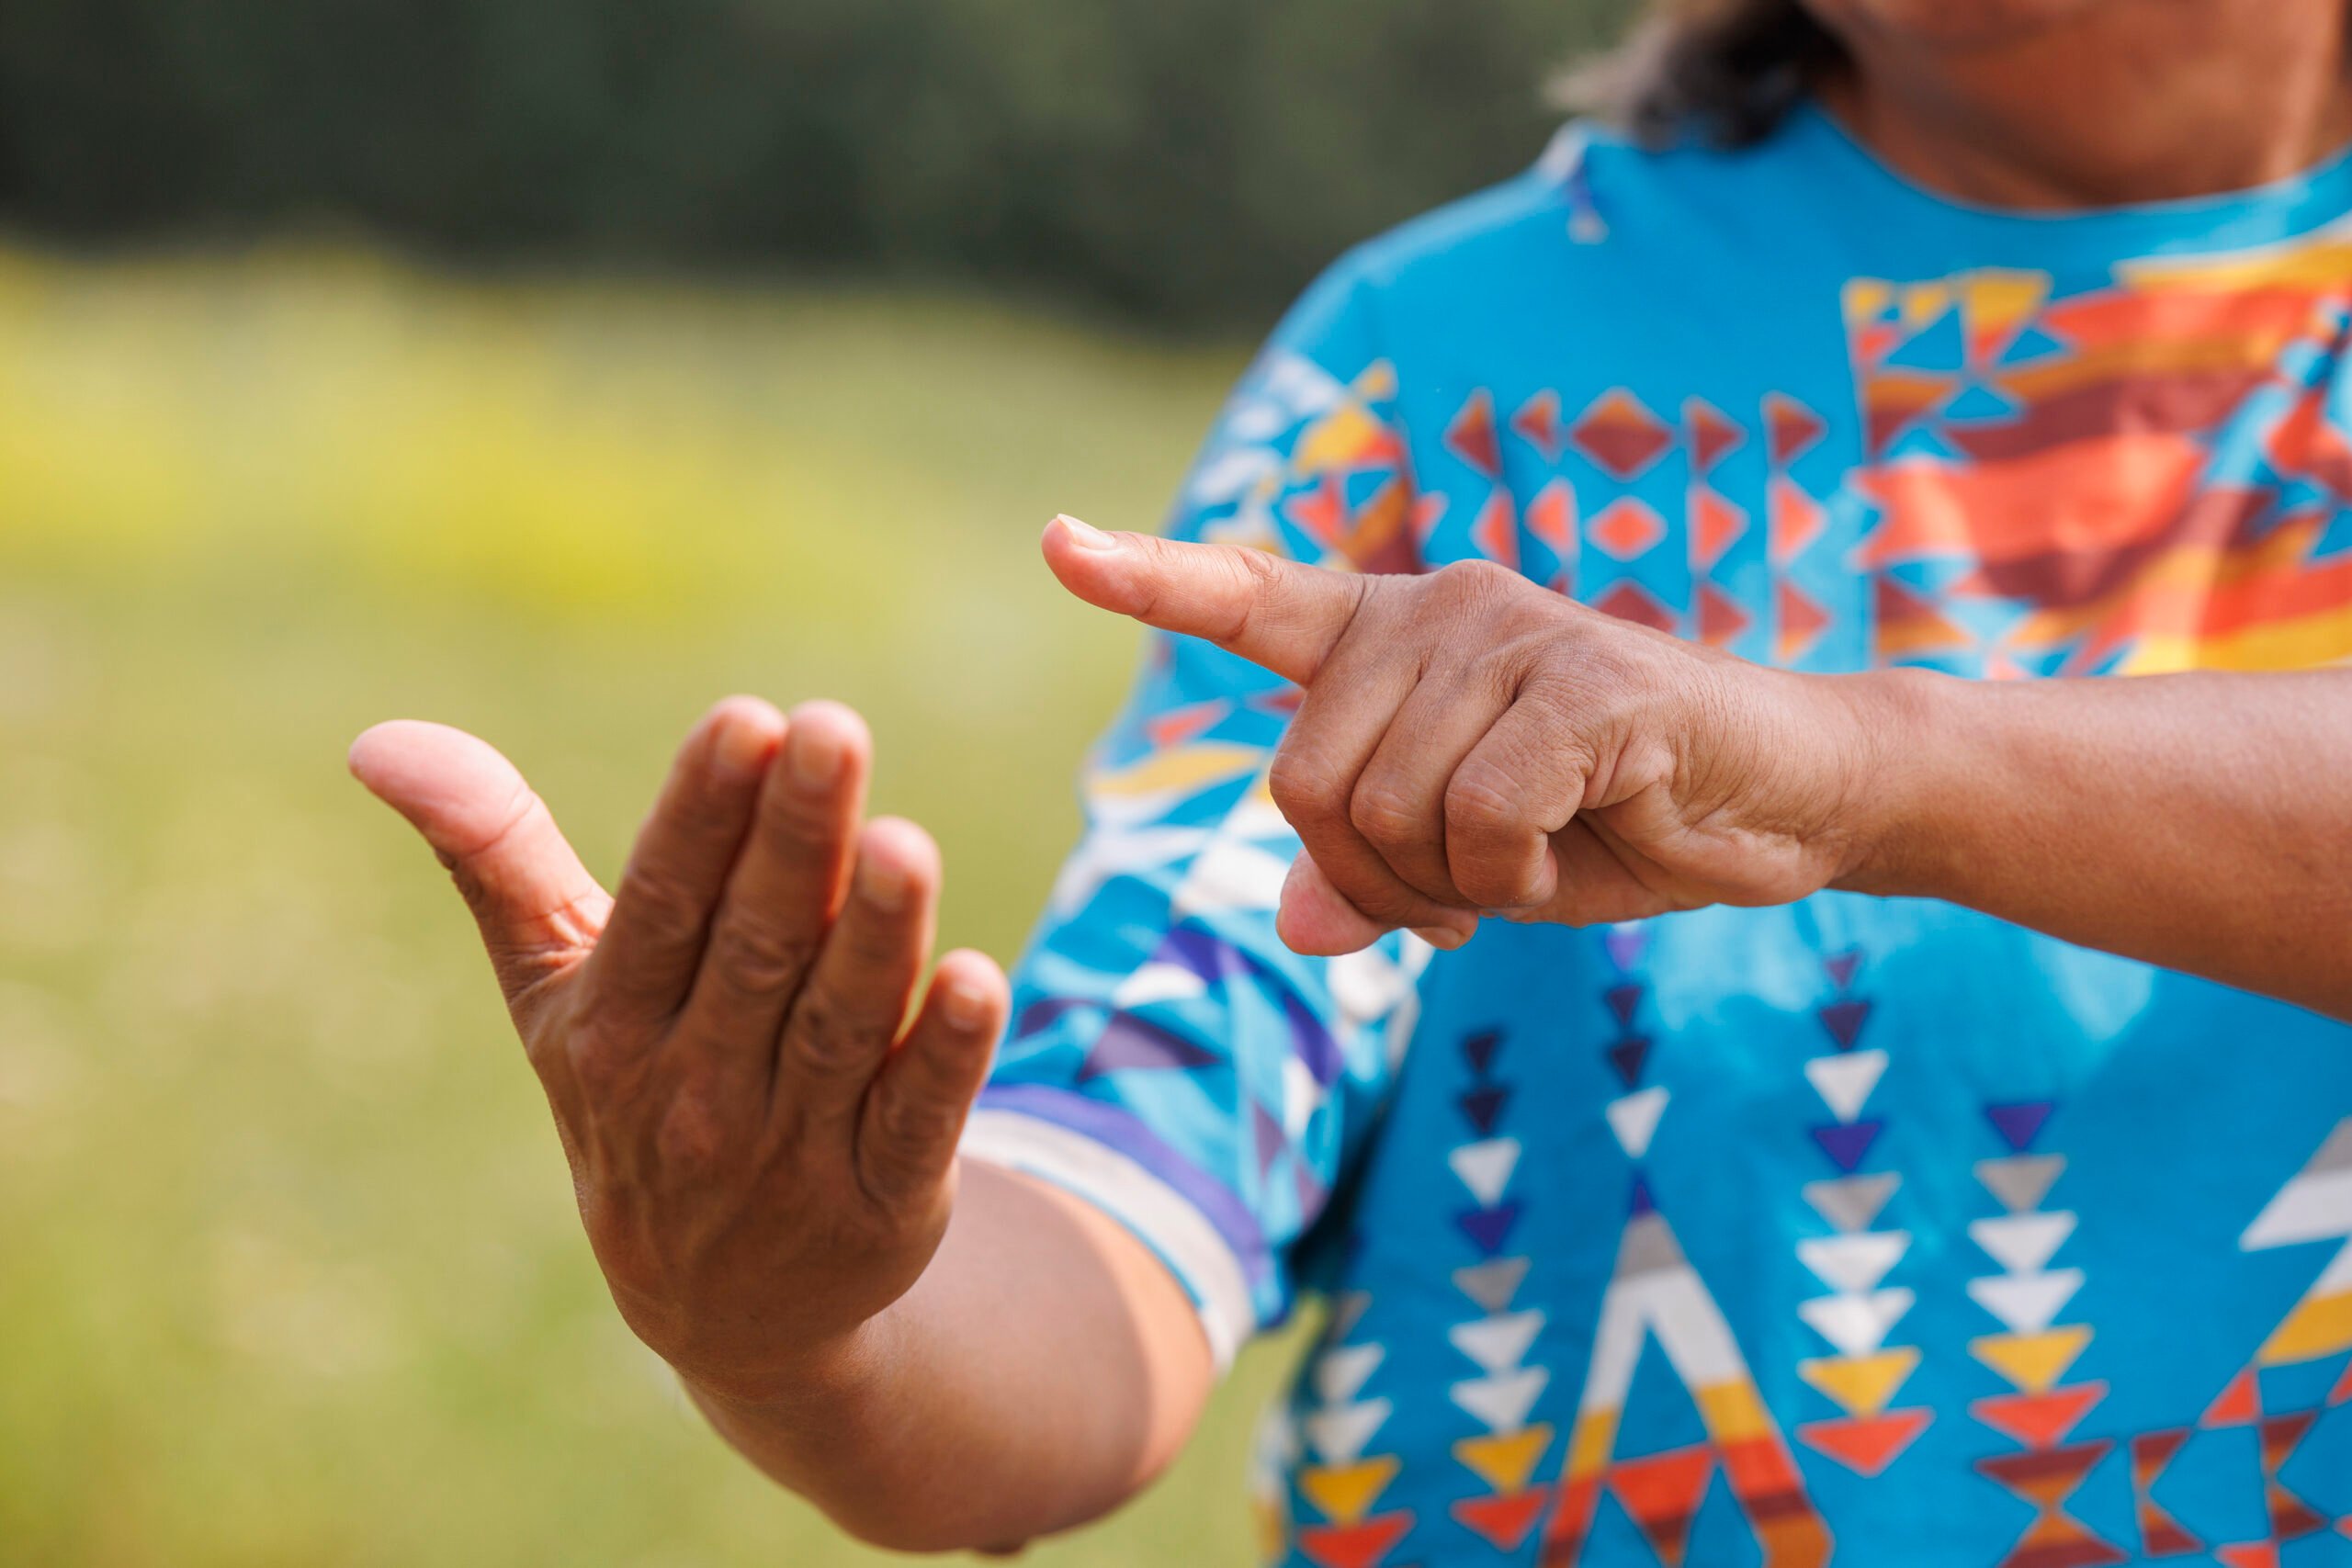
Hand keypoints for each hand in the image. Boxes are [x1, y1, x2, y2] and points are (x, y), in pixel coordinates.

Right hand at [349, 699, 1008, 1402]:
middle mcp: (698, 1088)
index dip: (703, 814)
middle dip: (795, 839)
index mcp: (616, 1025)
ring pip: (838, 1027)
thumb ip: (497, 859)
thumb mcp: (555, 994)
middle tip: (832, 729)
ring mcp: (794, 1150)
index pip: (664, 905)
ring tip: (904, 844)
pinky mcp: (886, 1199)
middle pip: (757, 948)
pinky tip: (976, 980)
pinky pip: (917, 1119)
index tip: (744, 720)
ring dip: (875, 936)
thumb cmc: (634, 1096)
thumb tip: (378, 738)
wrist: (723, 1310)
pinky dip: (944, 1054)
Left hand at [1042, 515, 1885, 954]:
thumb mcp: (1474, 863)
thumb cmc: (1617, 820)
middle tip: (1459, 899)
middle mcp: (1441, 609)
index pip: (1254, 597)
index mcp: (1396, 638)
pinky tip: (1582, 843)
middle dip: (1371, 880)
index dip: (1153, 579)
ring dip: (1453, 885)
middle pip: (1305, 782)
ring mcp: (1515, 634)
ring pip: (1387, 811)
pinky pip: (1481, 816)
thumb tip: (1295, 924)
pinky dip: (1514, 873)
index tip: (1058, 543)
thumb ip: (1374, 874)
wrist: (1788, 802)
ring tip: (1533, 860)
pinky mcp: (1588, 683)